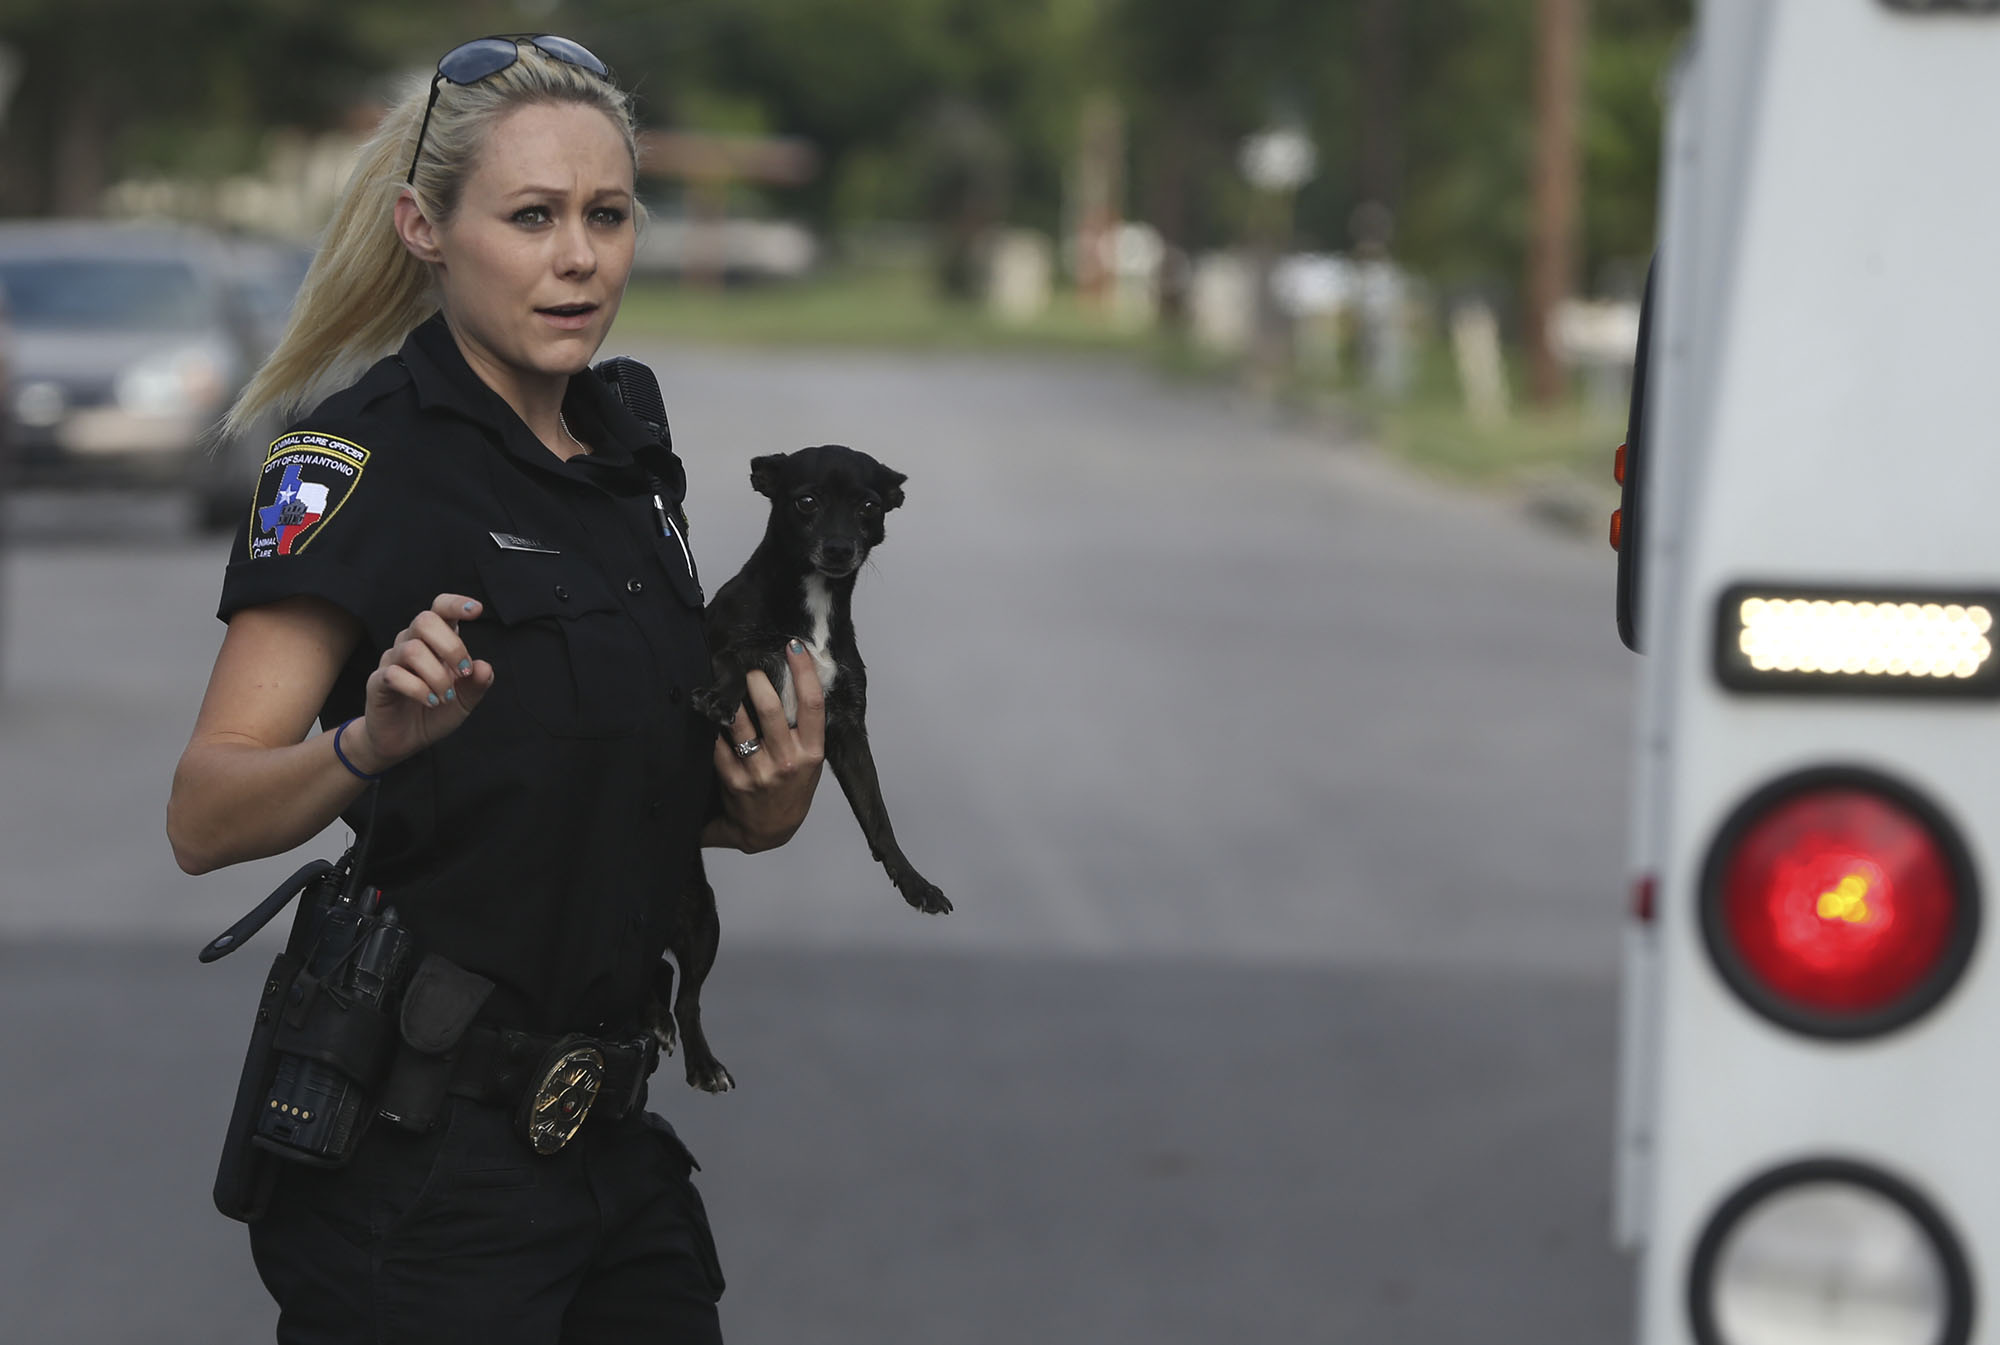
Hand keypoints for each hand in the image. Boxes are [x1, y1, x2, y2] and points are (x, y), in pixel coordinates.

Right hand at [344, 594, 495, 773]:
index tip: (478, 610)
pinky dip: (418, 689)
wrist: (404, 739)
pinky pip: (394, 674)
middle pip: (424, 620)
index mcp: (435, 641)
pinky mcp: (378, 681)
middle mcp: (411, 643)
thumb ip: (477, 684)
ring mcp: (392, 660)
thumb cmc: (435, 710)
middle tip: (463, 672)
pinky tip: (431, 702)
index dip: (456, 604)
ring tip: (445, 698)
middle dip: (451, 646)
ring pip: (412, 649)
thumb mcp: (464, 700)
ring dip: (437, 676)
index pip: (440, 608)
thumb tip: (484, 667)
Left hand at [705, 641, 824, 851]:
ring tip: (728, 684)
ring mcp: (760, 772)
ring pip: (740, 724)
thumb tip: (794, 681)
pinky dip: (716, 727)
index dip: (804, 672)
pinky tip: (715, 716)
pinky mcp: (734, 781)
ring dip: (732, 699)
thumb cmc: (792, 788)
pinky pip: (720, 744)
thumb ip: (805, 730)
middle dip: (757, 681)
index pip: (812, 705)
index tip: (794, 647)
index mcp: (812, 753)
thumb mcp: (811, 761)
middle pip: (772, 709)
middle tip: (750, 668)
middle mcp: (788, 762)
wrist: (769, 830)